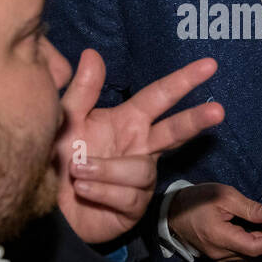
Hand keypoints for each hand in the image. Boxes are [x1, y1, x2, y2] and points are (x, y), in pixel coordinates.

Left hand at [56, 51, 224, 244]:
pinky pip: (128, 195)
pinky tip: (83, 190)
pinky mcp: (133, 207)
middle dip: (195, 120)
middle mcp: (139, 148)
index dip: (184, 80)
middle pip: (174, 131)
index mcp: (127, 121)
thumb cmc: (57, 159)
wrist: (43, 205)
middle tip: (217, 111)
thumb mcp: (67, 120)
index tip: (209, 65)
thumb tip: (92, 53)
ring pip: (142, 169)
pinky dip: (101, 190)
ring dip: (107, 169)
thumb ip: (82, 90)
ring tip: (78, 170)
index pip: (159, 96)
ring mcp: (139, 180)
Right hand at [168, 182, 261, 261]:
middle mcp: (221, 254)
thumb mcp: (223, 196)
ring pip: (249, 257)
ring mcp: (219, 257)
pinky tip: (260, 233)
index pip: (256, 247)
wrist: (172, 211)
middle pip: (255, 254)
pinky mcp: (218, 256)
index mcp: (221, 238)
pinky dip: (253, 246)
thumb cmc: (196, 200)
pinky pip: (241, 256)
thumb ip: (248, 207)